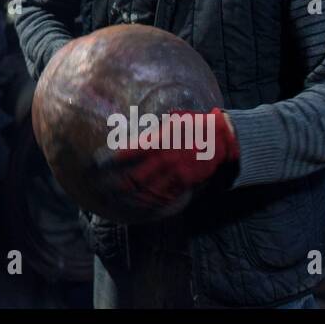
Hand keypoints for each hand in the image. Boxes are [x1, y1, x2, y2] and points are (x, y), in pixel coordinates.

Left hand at [113, 107, 239, 208]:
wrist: (219, 137)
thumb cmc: (194, 123)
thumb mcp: (173, 119)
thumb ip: (156, 128)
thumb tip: (140, 130)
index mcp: (159, 140)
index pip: (132, 151)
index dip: (117, 158)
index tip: (105, 162)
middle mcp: (164, 158)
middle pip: (138, 176)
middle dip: (122, 184)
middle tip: (110, 188)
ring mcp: (175, 172)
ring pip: (151, 189)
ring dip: (137, 196)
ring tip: (125, 201)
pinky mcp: (185, 181)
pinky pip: (168, 194)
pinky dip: (156, 201)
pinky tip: (147, 204)